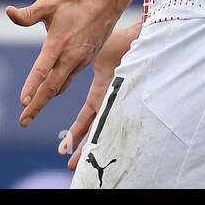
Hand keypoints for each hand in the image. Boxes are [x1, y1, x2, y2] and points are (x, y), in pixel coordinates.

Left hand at [5, 0, 121, 128]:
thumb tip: (8, 12)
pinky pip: (69, 79)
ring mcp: (80, 61)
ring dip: (46, 99)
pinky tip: (50, 92)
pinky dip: (58, 89)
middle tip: (23, 122)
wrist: (107, 1)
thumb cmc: (76, 1)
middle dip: (37, 106)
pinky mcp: (86, 60)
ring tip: (31, 111)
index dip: (32, 86)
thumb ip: (29, 13)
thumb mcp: (49, 3)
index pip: (43, 69)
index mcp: (59, 43)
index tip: (23, 102)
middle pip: (52, 87)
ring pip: (61, 86)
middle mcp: (70, 57)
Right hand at [59, 24, 139, 169]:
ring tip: (75, 166)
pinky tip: (94, 150)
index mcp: (104, 89)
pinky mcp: (125, 98)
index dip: (77, 131)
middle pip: (94, 128)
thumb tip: (81, 49)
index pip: (88, 115)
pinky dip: (101, 134)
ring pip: (102, 129)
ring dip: (88, 148)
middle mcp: (111, 99)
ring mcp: (119, 100)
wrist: (139, 38)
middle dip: (82, 147)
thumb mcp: (103, 50)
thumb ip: (94, 54)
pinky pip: (110, 118)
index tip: (65, 146)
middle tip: (71, 166)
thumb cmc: (125, 41)